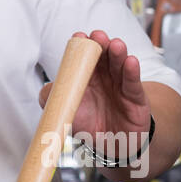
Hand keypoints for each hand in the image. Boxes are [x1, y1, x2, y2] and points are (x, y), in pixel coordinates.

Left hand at [39, 29, 150, 144]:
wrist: (112, 145)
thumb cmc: (89, 125)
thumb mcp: (67, 111)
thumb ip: (52, 99)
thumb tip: (45, 90)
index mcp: (87, 76)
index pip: (84, 56)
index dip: (82, 45)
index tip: (79, 36)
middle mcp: (104, 76)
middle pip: (104, 55)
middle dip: (101, 44)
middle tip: (97, 36)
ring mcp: (120, 84)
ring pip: (120, 65)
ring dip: (118, 53)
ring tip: (115, 45)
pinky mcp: (135, 97)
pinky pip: (133, 82)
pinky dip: (132, 71)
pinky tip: (131, 61)